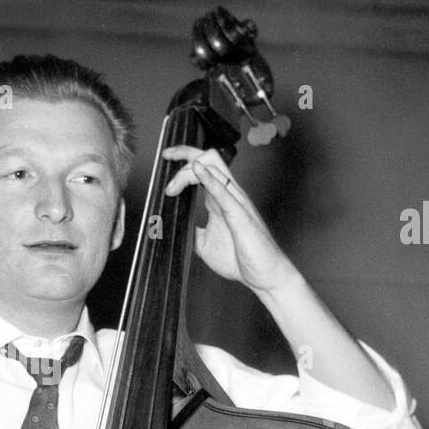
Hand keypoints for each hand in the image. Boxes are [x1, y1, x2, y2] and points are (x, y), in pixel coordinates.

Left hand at [162, 144, 296, 293]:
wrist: (263, 276)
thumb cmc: (240, 258)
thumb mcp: (204, 244)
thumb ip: (192, 231)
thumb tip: (173, 226)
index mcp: (219, 199)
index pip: (203, 167)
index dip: (184, 158)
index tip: (166, 158)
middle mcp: (228, 195)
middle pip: (209, 158)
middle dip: (186, 152)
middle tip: (166, 157)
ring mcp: (235, 202)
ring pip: (215, 168)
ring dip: (188, 172)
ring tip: (172, 188)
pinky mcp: (240, 214)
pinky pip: (223, 191)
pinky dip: (208, 179)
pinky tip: (197, 172)